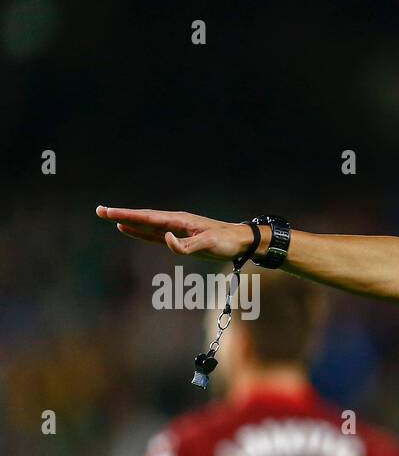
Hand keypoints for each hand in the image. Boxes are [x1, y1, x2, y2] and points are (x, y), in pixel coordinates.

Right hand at [95, 206, 254, 260]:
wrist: (241, 241)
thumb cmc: (227, 241)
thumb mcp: (209, 243)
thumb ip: (187, 244)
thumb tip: (165, 239)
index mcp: (179, 221)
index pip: (147, 218)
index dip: (127, 216)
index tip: (108, 213)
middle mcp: (174, 222)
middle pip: (142, 218)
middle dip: (121, 215)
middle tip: (99, 211)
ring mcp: (175, 229)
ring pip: (146, 224)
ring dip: (127, 221)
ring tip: (108, 217)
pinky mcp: (179, 238)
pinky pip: (154, 234)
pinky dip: (139, 231)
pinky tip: (128, 229)